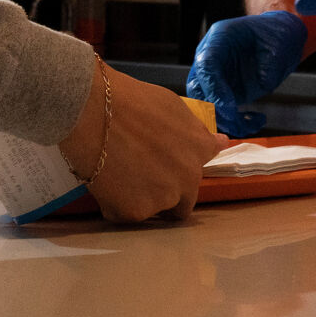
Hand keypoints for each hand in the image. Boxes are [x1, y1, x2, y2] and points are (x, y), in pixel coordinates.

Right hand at [59, 66, 222, 220]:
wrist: (96, 111)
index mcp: (199, 150)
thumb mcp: (174, 108)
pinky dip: (114, 204)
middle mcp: (188, 179)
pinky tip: (103, 182)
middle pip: (182, 203)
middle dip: (166, 196)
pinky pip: (123, 214)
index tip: (173, 170)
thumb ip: (194, 132)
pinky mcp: (135, 212)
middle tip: (139, 181)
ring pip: (152, 209)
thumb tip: (219, 143)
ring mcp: (163, 198)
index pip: (202, 168)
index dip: (186, 170)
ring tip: (117, 174)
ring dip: (138, 199)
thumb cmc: (132, 101)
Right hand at [186, 11, 308, 137]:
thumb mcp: (278, 43)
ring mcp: (217, 75)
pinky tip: (256, 121)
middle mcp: (212, 58)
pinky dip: (236, 122)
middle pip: (198, 88)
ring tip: (249, 126)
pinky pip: (222, 111)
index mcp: (220, 39)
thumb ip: (269, 63)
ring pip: (205, 104)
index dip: (214, 88)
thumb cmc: (278, 33)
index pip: (206, 65)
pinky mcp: (226, 90)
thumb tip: (262, 84)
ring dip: (225, 121)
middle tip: (235, 121)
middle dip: (213, 109)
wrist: (282, 36)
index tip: (230, 107)